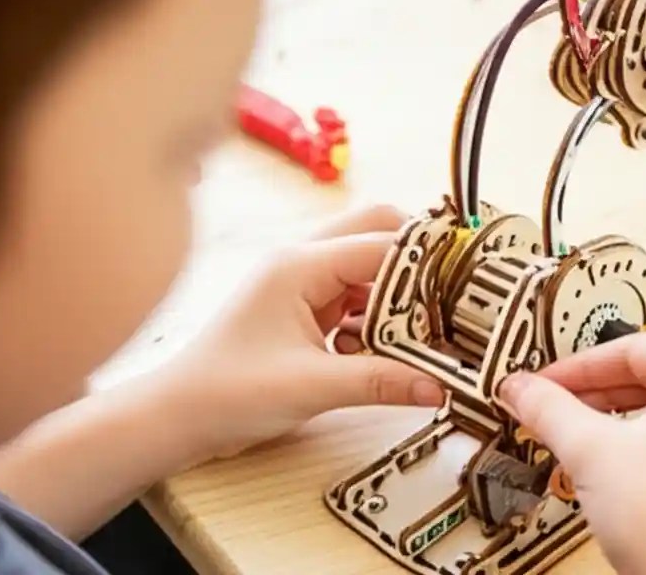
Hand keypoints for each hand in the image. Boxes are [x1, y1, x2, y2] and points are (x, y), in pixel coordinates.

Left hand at [153, 205, 444, 460]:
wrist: (177, 417)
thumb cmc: (227, 393)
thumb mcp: (312, 388)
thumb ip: (381, 381)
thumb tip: (441, 386)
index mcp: (299, 265)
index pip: (382, 244)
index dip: (428, 263)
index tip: (468, 286)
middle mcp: (302, 260)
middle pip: (377, 229)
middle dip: (419, 258)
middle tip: (454, 293)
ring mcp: (301, 281)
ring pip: (368, 262)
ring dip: (400, 288)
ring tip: (430, 325)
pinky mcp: (303, 306)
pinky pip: (355, 292)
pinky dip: (379, 312)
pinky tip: (389, 346)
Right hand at [499, 335, 645, 574]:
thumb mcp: (592, 452)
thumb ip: (550, 409)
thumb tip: (514, 385)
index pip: (634, 349)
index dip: (577, 366)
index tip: (535, 384)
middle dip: (594, 392)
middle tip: (547, 408)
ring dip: (616, 417)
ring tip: (571, 437)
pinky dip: (644, 442)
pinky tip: (610, 465)